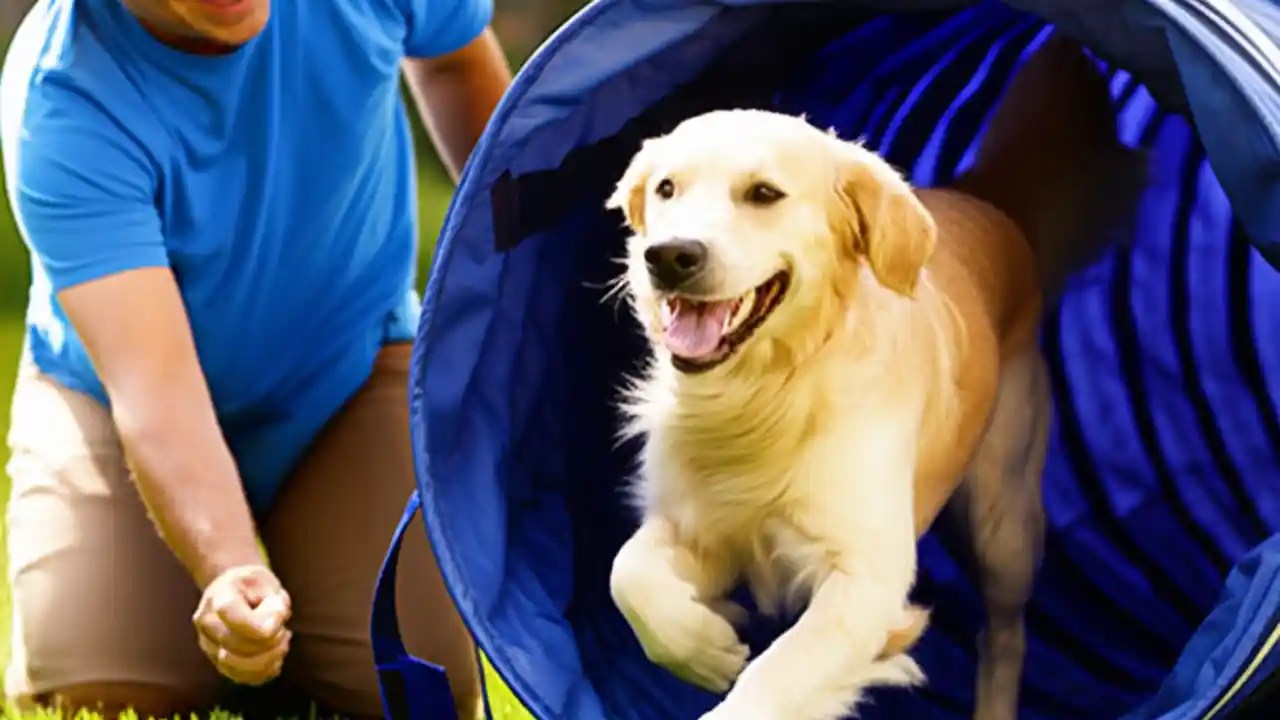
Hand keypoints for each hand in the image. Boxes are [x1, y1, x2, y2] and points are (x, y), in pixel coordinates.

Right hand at [193, 564, 291, 685]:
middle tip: (284, 631)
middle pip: (236, 647)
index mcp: (218, 596)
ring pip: (237, 668)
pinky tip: (275, 655)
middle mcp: (206, 623)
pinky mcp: (218, 662)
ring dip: (269, 659)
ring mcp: (208, 645)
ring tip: (282, 643)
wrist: (235, 589)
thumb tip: (269, 631)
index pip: (235, 619)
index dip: (261, 627)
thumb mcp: (269, 584)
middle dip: (270, 643)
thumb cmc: (255, 586)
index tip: (280, 621)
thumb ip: (275, 605)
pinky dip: (265, 671)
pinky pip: (242, 677)